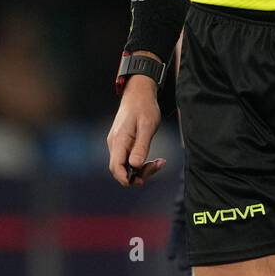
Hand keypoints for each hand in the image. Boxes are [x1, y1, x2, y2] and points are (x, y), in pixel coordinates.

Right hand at [106, 58, 166, 186]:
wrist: (138, 94)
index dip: (125, 178)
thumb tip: (135, 166)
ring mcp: (117, 144)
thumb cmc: (144, 107)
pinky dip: (140, 162)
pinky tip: (153, 159)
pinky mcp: (122, 143)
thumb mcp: (148, 126)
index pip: (116, 167)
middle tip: (158, 165)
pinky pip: (128, 159)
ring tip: (159, 162)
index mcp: (119, 140)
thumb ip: (141, 146)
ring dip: (141, 169)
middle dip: (138, 174)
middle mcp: (115, 144)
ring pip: (125, 165)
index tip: (140, 182)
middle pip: (121, 169)